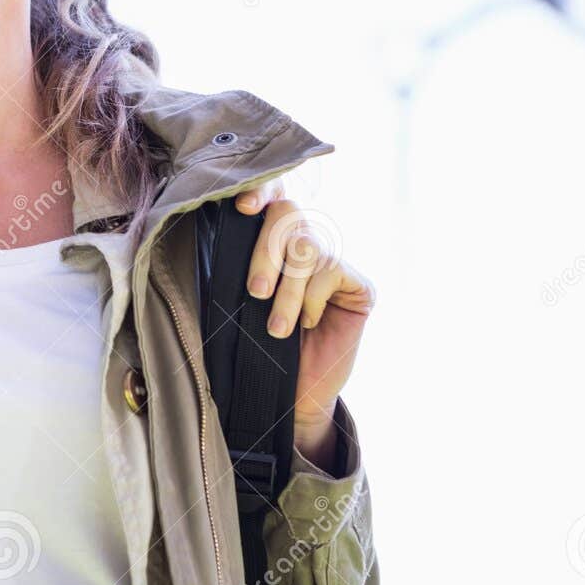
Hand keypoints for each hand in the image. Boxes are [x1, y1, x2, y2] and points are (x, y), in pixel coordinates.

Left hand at [232, 178, 375, 429]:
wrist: (293, 393)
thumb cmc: (261, 345)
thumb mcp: (243, 301)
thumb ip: (243, 264)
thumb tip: (224, 225)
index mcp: (275, 241)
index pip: (272, 199)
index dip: (261, 190)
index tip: (242, 206)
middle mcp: (307, 243)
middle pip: (288, 214)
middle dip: (267, 252)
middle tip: (255, 292)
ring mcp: (337, 262)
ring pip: (308, 248)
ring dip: (289, 291)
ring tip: (278, 328)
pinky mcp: (360, 285)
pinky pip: (332, 271)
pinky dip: (312, 299)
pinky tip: (309, 323)